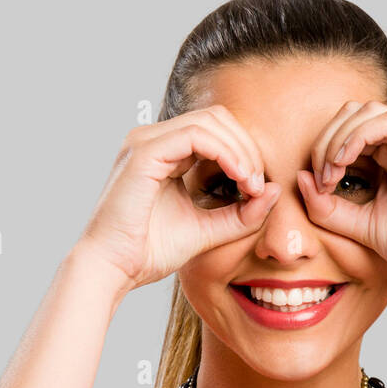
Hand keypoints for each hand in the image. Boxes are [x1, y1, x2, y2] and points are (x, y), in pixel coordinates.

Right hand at [78, 106, 280, 291]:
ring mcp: (145, 141)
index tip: (258, 190)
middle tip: (259, 186)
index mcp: (163, 153)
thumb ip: (240, 214)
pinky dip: (225, 153)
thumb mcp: (207, 231)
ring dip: (240, 150)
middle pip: (217, 118)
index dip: (245, 153)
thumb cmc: (149, 253)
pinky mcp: (144, 152)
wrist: (112, 269)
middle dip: (247, 148)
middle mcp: (152, 140)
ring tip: (252, 184)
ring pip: (210, 122)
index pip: (216, 131)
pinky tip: (239, 178)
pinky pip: (196, 136)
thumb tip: (274, 190)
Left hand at [295, 101, 386, 288]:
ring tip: (330, 174)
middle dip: (326, 140)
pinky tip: (343, 162)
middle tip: (320, 178)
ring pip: (366, 112)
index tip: (318, 185)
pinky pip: (385, 122)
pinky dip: (356, 137)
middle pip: (354, 113)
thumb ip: (329, 206)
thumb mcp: (361, 224)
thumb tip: (300, 176)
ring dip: (337, 139)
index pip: (351, 128)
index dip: (326, 148)